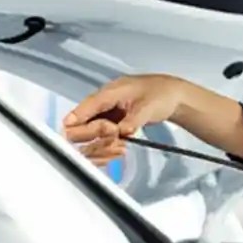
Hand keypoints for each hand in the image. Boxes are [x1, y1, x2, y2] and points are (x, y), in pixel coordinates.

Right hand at [61, 74, 191, 164]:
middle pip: (82, 122)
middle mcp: (104, 103)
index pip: (86, 106)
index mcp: (109, 93)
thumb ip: (132, 120)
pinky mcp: (111, 123)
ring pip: (90, 132)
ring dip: (100, 144)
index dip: (77, 120)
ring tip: (119, 149)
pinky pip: (101, 136)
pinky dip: (107, 145)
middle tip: (113, 143)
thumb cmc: (161, 95)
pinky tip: (119, 149)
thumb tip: (119, 132)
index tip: (69, 133)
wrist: (174, 95)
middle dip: (92, 136)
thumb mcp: (148, 108)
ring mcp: (106, 113)